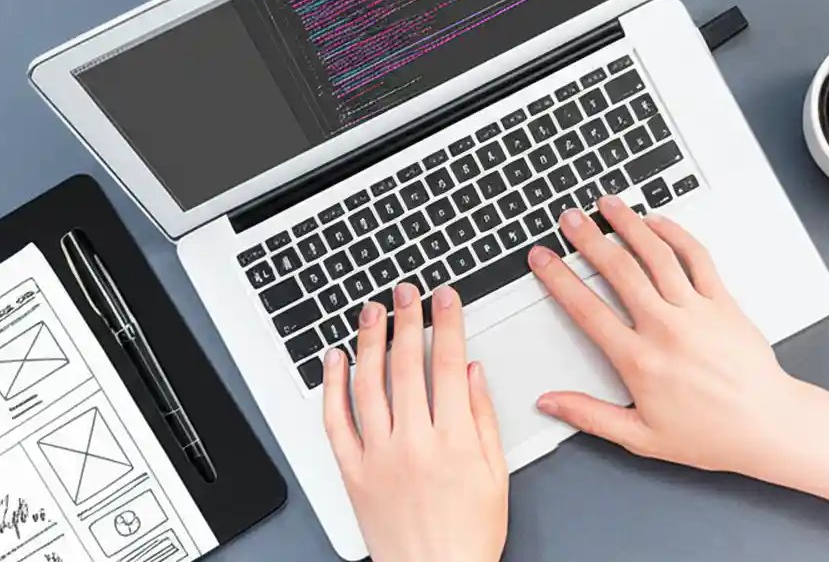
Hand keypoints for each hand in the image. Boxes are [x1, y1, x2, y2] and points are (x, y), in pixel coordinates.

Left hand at [322, 283, 508, 561]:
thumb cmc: (469, 536)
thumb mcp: (496, 475)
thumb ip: (483, 418)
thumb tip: (473, 372)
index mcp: (453, 440)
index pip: (447, 365)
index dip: (447, 324)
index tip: (445, 298)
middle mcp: (412, 443)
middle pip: (406, 365)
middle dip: (407, 320)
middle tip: (405, 292)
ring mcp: (378, 456)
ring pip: (367, 384)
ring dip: (369, 341)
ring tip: (371, 311)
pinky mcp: (352, 472)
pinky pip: (336, 421)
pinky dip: (332, 386)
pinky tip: (335, 359)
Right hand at [530, 196, 802, 476]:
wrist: (768, 426)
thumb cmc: (709, 434)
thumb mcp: (640, 437)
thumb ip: (589, 415)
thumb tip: (549, 402)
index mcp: (639, 361)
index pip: (587, 310)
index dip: (559, 280)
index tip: (543, 259)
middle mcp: (666, 329)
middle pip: (619, 271)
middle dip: (589, 239)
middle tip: (570, 219)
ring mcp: (696, 312)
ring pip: (656, 256)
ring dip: (628, 225)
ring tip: (607, 204)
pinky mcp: (723, 304)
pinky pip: (697, 259)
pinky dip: (676, 235)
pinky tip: (657, 221)